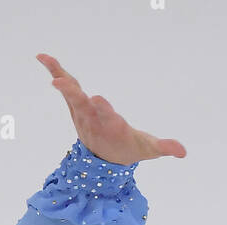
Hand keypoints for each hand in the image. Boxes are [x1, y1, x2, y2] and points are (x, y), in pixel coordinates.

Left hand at [36, 53, 185, 164]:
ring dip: (59, 77)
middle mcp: (93, 120)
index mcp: (112, 128)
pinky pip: (66, 87)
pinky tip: (44, 58)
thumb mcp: (148, 150)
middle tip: (57, 83)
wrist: (104, 163)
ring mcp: (82, 113)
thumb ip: (164, 147)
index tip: (96, 98)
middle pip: (81, 105)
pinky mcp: (76, 106)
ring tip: (45, 59)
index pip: (107, 117)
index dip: (102, 108)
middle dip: (71, 93)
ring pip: (70, 93)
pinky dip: (56, 72)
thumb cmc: (129, 151)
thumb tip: (183, 152)